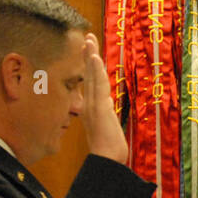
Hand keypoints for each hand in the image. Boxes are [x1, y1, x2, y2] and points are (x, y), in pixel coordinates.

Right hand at [82, 33, 130, 166]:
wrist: (107, 160)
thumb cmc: (109, 149)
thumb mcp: (108, 126)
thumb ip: (106, 114)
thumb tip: (107, 104)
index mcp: (90, 108)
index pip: (90, 82)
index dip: (89, 66)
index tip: (89, 51)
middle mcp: (89, 104)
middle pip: (89, 75)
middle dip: (88, 55)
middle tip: (88, 37)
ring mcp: (93, 105)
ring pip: (92, 76)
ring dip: (91, 56)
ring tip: (89, 40)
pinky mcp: (99, 107)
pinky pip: (97, 85)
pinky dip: (94, 70)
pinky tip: (93, 57)